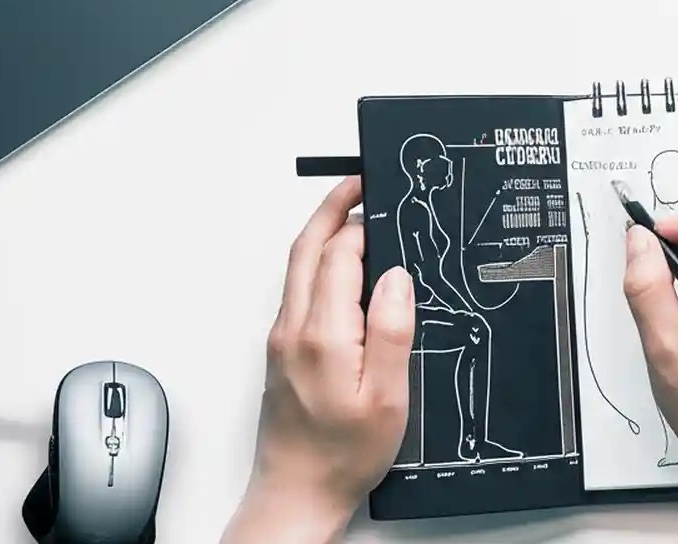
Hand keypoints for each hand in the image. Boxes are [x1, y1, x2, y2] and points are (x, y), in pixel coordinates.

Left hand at [223, 177, 416, 543]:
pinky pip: (297, 290)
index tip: (383, 202)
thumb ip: (391, 330)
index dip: (362, 224)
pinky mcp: (281, 351)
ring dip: (322, 233)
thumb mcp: (388, 398)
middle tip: (358, 183)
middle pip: (305, 249)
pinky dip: (318, 263)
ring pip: (297, 268)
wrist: (296, 494)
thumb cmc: (341, 455)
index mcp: (322, 334)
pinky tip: (342, 270)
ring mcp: (282, 339)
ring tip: (354, 215)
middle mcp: (292, 329)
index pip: (339, 255)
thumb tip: (395, 276)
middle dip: (331, 209)